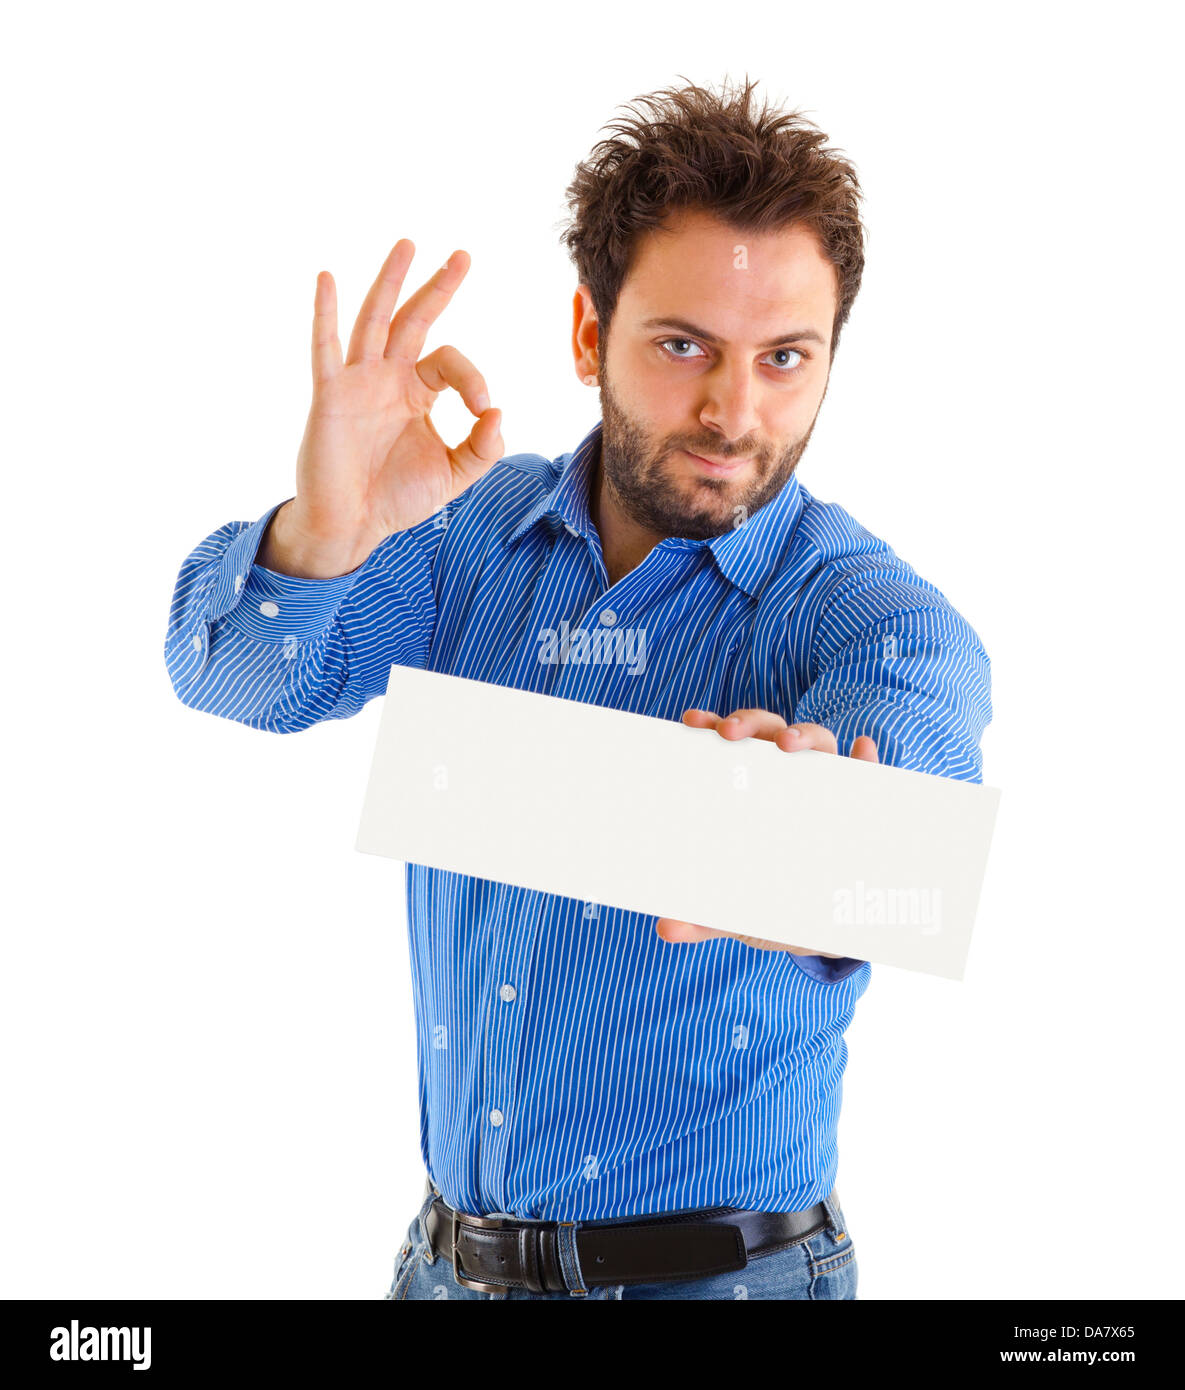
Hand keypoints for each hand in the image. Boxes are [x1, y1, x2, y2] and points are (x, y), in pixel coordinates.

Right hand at [262, 240, 503, 576]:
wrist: (353, 525)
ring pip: (375, 321)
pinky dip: (324, 313)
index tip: (481, 409)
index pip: (450, 363)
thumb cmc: (397, 499)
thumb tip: (498, 412)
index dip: (472, 377)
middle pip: (415, 320)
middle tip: (463, 255)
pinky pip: (325, 348)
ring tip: (408, 244)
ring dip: (391, 282)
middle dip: (438, 287)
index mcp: (417, 393)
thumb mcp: (453, 476)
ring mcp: (357, 382)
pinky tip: (326, 278)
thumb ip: (482, 449)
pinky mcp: (330, 396)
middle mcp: (388, 378)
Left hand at [655, 708, 878, 953]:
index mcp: (751, 790)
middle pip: (769, 732)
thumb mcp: (741, 913)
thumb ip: (705, 918)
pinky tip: (862, 751)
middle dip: (749, 722)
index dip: (713, 727)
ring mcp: (829, 785)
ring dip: (804, 736)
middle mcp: (789, 777)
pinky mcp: (866, 803)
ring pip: (819, 743)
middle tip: (729, 733)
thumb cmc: (777, 906)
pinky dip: (868, 761)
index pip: (731, 747)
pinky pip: (871, 775)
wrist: (831, 931)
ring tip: (787, 745)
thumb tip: (666, 929)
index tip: (693, 722)